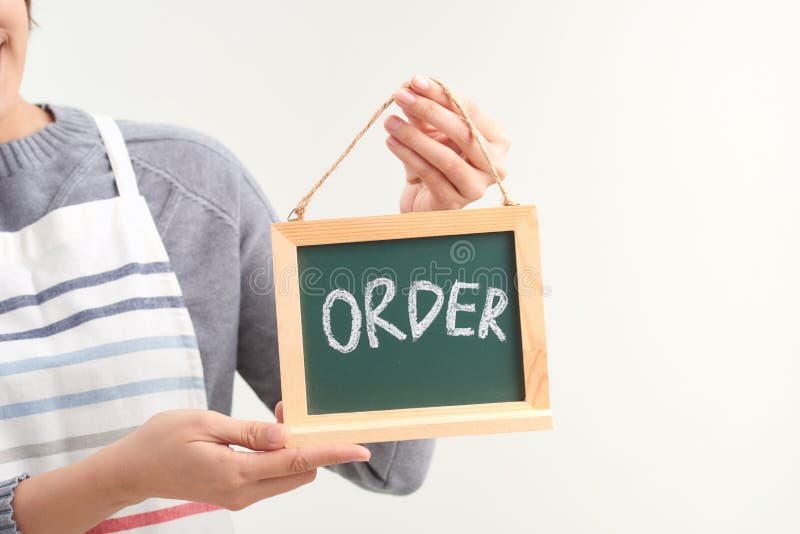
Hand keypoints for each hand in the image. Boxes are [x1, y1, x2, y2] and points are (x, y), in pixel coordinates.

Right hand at [98, 408, 369, 509]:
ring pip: (288, 476)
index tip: (360, 447)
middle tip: (289, 411)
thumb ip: (250, 432)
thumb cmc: (162, 440)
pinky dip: (279, 458)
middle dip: (310, 444)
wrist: (131, 471)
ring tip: (275, 419)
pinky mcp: (235, 495)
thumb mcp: (205, 424)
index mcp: (235, 473)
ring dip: (294, 450)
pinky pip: (272, 478)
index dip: (332, 453)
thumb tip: (287, 435)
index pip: (297, 462)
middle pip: (300, 473)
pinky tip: (266, 436)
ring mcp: (239, 497)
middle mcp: (242, 492)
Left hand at [384, 75, 511, 212]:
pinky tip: (391, 141)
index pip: (470, 110)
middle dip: (429, 111)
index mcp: (497, 139)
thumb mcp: (430, 131)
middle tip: (401, 96)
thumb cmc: (433, 162)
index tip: (414, 81)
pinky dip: (409, 156)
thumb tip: (410, 86)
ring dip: (414, 136)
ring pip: (446, 157)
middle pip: (464, 131)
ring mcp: (477, 186)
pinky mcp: (455, 203)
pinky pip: (431, 175)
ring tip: (390, 121)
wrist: (423, 199)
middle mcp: (495, 164)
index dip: (441, 94)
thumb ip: (424, 110)